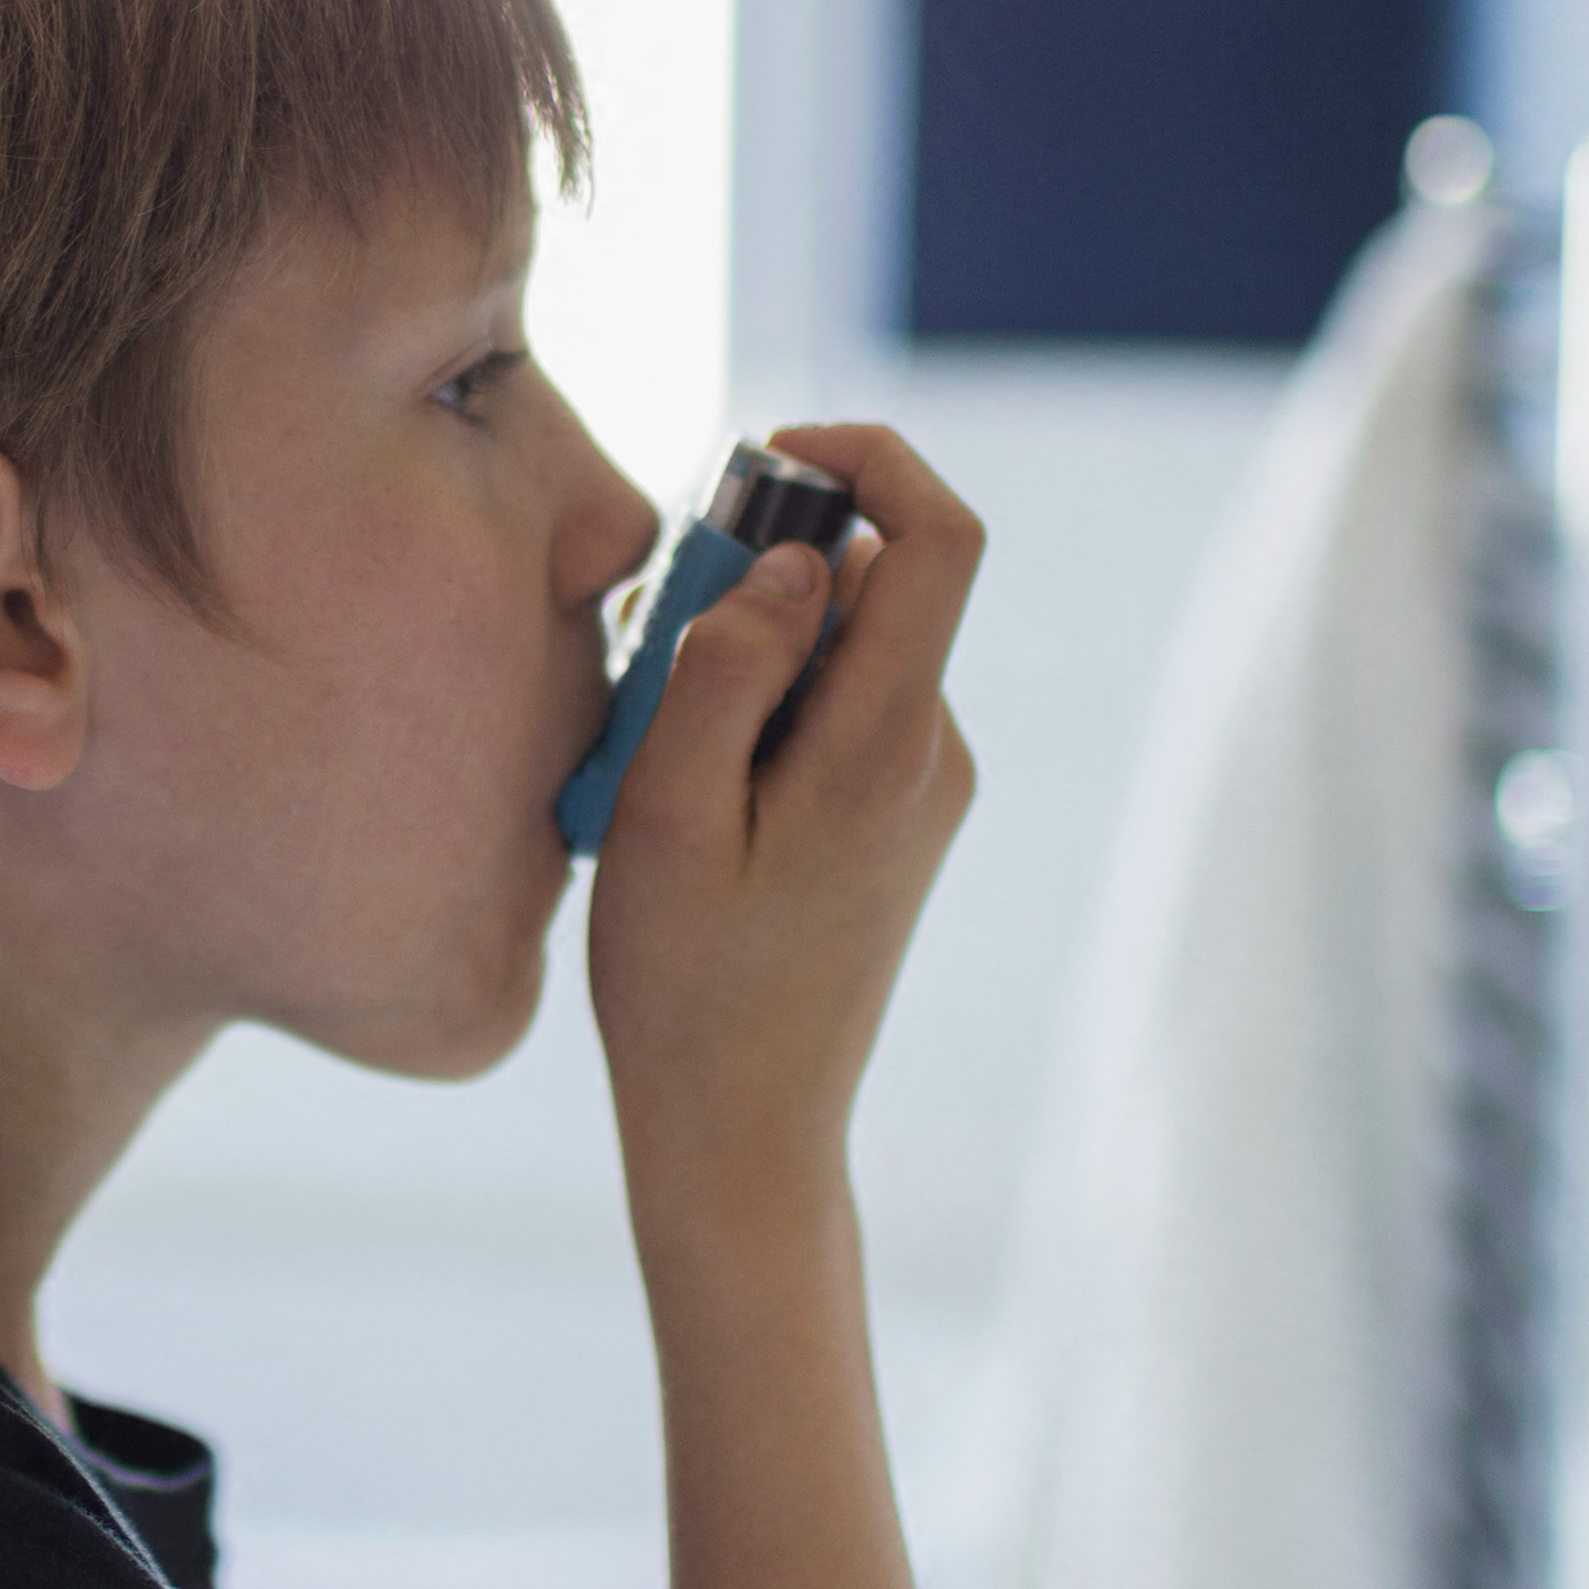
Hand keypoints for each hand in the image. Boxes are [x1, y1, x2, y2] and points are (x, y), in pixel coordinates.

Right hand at [582, 423, 982, 1230]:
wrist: (741, 1130)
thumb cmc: (685, 983)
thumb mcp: (666, 813)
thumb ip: (728, 667)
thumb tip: (794, 556)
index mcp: (888, 743)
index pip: (938, 538)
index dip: (869, 461)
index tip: (765, 459)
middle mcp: (932, 755)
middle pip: (873, 588)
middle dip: (761, 576)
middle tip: (649, 651)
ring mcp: (922, 792)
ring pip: (843, 651)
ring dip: (748, 655)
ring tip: (650, 753)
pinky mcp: (895, 824)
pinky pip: (833, 714)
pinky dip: (759, 713)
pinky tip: (685, 796)